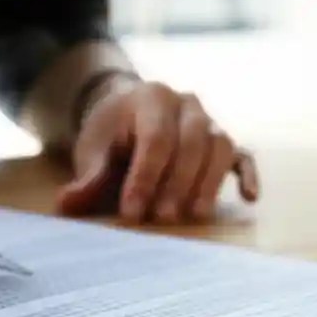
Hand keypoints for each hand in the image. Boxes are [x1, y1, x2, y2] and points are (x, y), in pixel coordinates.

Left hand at [57, 78, 258, 222]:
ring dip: (209, 182)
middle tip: (164, 218)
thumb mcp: (94, 152)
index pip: (154, 139)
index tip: (131, 213)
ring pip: (220, 147)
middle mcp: (187, 105)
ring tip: (196, 215)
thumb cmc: (111, 136)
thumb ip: (88, 178)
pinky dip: (248, 175)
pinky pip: (243, 156)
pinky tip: (250, 199)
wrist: (128, 114)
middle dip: (177, 183)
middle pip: (190, 142)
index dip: (144, 177)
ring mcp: (210, 122)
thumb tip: (66, 205)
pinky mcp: (225, 143)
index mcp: (151, 98)